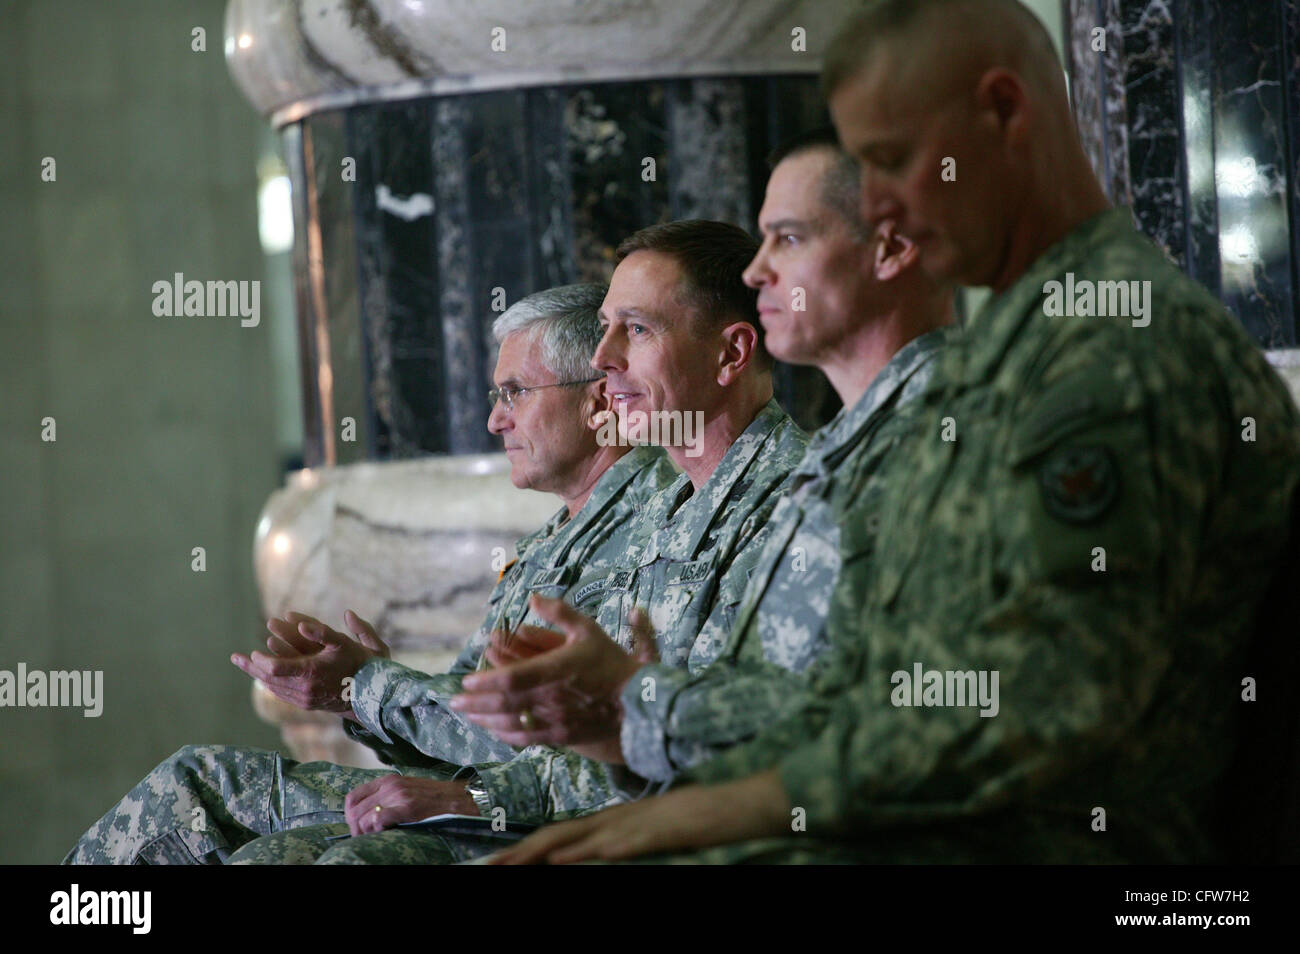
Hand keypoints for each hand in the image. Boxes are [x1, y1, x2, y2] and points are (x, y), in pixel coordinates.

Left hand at [231, 609, 389, 715]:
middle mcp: (304, 689)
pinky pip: (282, 694)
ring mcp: (305, 699)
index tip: (253, 651)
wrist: (370, 693)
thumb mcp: (343, 643)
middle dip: (251, 667)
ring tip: (244, 665)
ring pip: (274, 687)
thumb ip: (322, 632)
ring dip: (257, 675)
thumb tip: (300, 624)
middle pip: (269, 679)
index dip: (260, 660)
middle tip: (236, 658)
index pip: (274, 667)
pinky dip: (271, 683)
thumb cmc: (359, 664)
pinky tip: (264, 676)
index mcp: (310, 672)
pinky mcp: (307, 704)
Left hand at [343, 775, 478, 835]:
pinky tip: (385, 833)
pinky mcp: (407, 808)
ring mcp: (398, 796)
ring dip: (363, 832)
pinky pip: (377, 819)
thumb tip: (368, 815)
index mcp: (389, 780)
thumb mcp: (408, 791)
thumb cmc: (436, 800)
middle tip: (363, 839)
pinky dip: (375, 830)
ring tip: (373, 839)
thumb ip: (389, 797)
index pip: (353, 797)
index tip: (357, 829)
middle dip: (354, 828)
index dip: (350, 816)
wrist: (461, 800)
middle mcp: (390, 785)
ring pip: (362, 816)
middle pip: (353, 809)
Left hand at [451, 596, 656, 759]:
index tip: (466, 680)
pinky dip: (505, 735)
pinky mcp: (561, 735)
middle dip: (475, 703)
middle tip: (454, 701)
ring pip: (511, 723)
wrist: (638, 702)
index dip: (485, 681)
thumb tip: (532, 598)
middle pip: (504, 703)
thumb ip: (559, 612)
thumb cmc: (611, 663)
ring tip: (467, 714)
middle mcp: (552, 697)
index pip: (511, 678)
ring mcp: (556, 720)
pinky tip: (494, 729)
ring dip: (484, 719)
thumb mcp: (588, 629)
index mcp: (557, 670)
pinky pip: (527, 738)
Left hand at [490, 769, 790, 863]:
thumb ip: (627, 841)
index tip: (495, 864)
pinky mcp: (651, 834)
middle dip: (516, 856)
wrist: (738, 800)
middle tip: (482, 870)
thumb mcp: (655, 833)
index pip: (560, 837)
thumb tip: (599, 856)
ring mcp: (631, 826)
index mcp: (613, 820)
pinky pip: (611, 847)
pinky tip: (560, 864)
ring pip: (574, 842)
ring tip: (503, 869)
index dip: (525, 850)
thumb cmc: (702, 818)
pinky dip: (583, 857)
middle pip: (555, 838)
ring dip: (536, 857)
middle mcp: (614, 820)